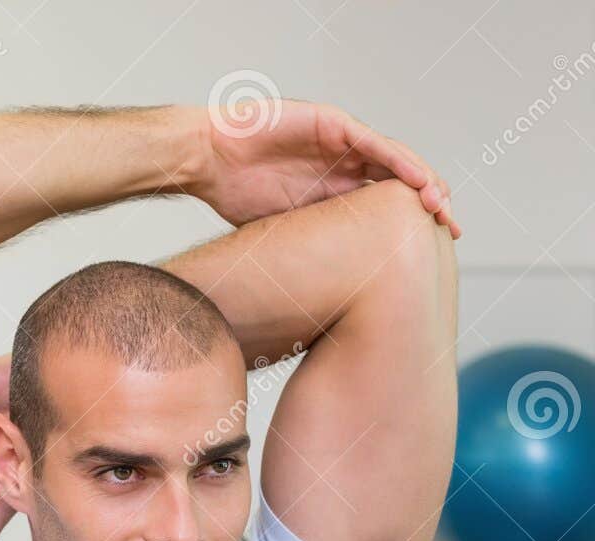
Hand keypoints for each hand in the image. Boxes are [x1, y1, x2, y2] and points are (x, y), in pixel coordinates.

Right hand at [190, 100, 458, 237]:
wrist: (206, 159)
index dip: (410, 224)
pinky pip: (373, 144)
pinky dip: (397, 160)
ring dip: (422, 182)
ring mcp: (340, 141)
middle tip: (449, 230)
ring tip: (441, 206)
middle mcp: (345, 163)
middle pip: (400, 181)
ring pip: (395, 159)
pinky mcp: (331, 125)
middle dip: (429, 204)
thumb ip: (309, 247)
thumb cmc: (232, 193)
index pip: (385, 205)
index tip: (434, 249)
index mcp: (335, 189)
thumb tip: (319, 300)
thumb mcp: (282, 232)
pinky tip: (418, 180)